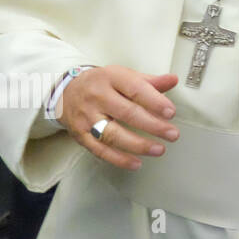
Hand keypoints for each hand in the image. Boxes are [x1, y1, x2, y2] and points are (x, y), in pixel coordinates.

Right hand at [59, 66, 179, 170]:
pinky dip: (119, 159)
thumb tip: (173, 80)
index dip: (155, 101)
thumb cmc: (101, 83)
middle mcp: (97, 97)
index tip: (171, 112)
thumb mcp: (124, 76)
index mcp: (111, 77)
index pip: (135, 89)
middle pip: (127, 113)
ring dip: (138, 145)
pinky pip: (100, 150)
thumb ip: (150, 81)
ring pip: (113, 134)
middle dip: (153, 126)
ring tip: (159, 149)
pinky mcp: (80, 135)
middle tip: (172, 134)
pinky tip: (136, 163)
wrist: (66, 91)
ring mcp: (87, 117)